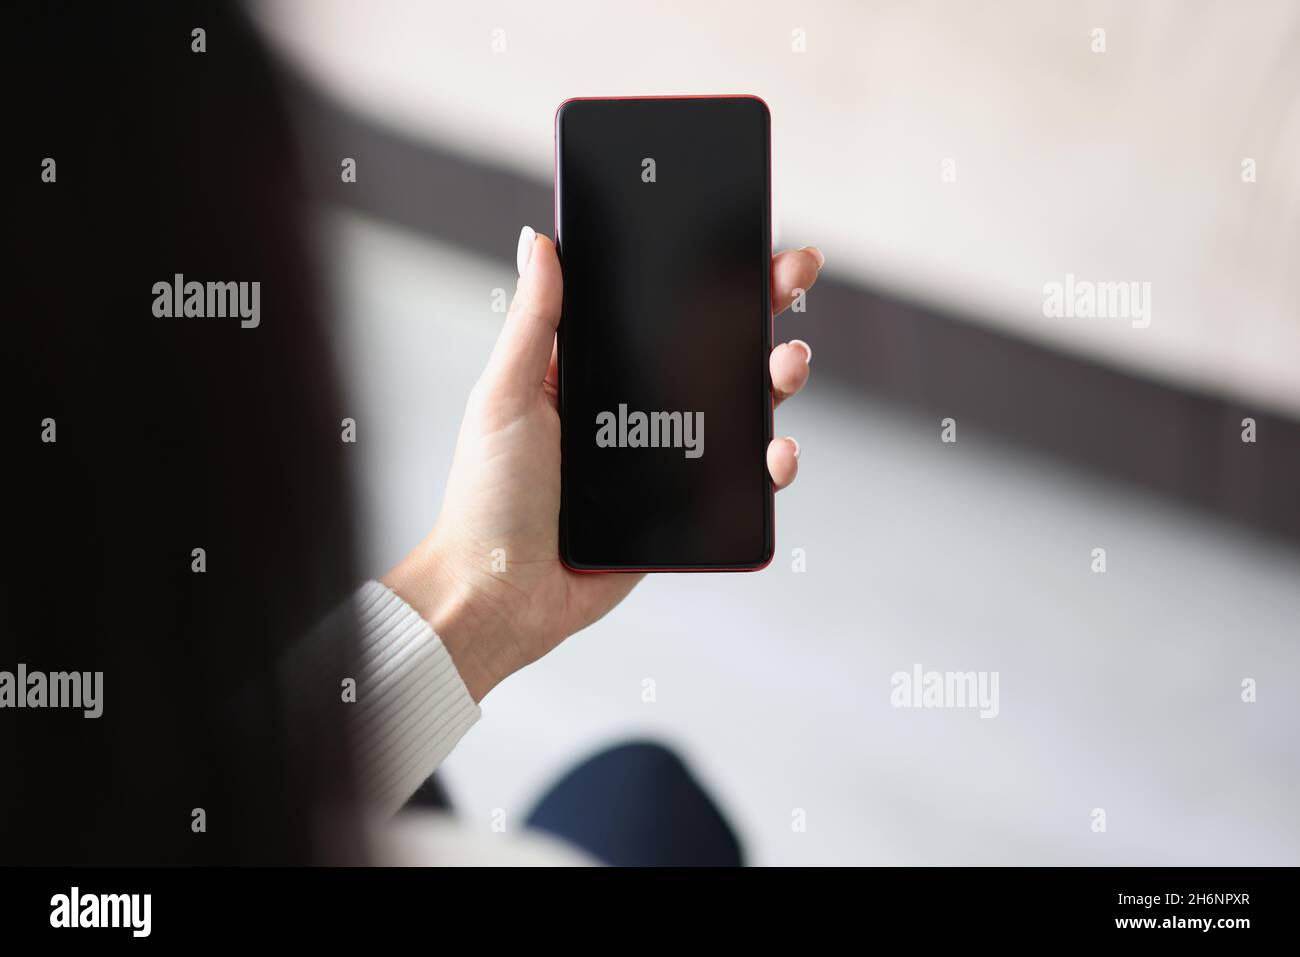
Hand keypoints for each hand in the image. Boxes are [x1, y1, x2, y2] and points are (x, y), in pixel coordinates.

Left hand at [382, 227, 822, 700]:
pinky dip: (770, 462)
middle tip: (794, 274)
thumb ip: (532, 322)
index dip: (701, 273)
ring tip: (791, 362)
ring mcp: (663, 456)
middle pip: (712, 349)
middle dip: (760, 309)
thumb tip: (542, 242)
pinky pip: (739, 478)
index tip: (742, 238)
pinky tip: (776, 450)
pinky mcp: (684, 508)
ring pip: (738, 407)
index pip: (657, 308)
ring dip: (777, 379)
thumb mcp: (504, 397)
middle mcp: (634, 407)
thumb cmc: (486, 499)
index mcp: (591, 370)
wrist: (499, 596)